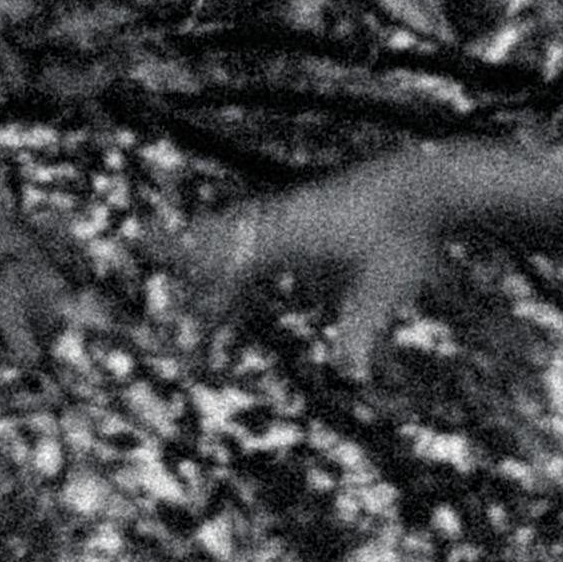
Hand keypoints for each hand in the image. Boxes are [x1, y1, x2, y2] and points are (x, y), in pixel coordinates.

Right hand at [181, 155, 459, 375]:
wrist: (422, 185)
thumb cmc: (406, 238)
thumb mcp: (388, 289)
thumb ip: (365, 331)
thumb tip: (353, 376)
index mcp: (294, 238)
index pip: (235, 265)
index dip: (208, 292)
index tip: (187, 315)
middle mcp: (284, 219)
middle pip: (220, 235)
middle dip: (182, 247)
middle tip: (140, 244)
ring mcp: (291, 210)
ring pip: (233, 224)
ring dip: (203, 238)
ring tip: (166, 241)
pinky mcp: (304, 207)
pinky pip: (254, 221)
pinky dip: (232, 232)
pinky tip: (232, 241)